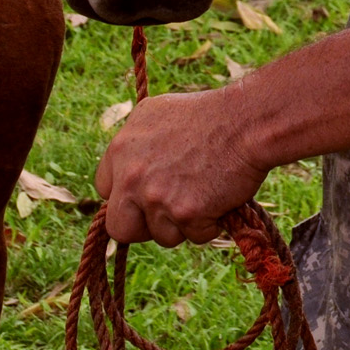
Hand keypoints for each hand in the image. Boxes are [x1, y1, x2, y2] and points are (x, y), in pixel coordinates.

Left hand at [95, 87, 268, 247]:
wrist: (245, 120)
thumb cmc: (209, 113)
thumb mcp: (157, 114)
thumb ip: (136, 145)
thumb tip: (127, 169)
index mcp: (120, 149)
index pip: (104, 190)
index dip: (126, 197)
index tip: (143, 197)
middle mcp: (131, 176)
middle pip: (119, 227)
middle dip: (142, 226)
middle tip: (167, 214)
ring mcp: (156, 197)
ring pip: (161, 236)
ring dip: (183, 225)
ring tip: (204, 194)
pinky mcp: (184, 214)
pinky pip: (195, 236)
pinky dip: (210, 225)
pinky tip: (220, 197)